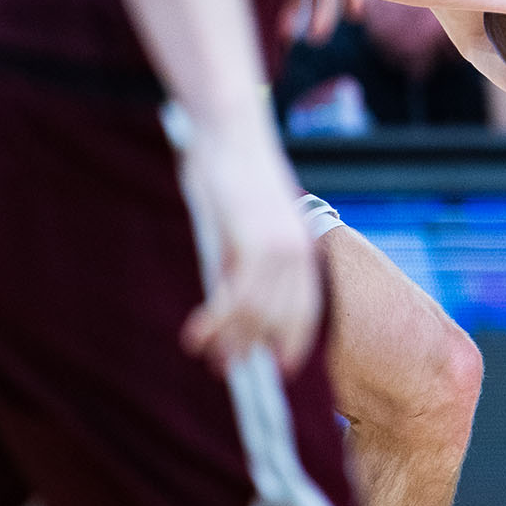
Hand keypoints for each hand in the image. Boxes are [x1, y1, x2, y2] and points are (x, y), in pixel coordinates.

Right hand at [179, 117, 322, 375]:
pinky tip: (197, 335)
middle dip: (256, 349)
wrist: (233, 135)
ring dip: (232, 341)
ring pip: (258, 314)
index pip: (308, 309)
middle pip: (283, 319)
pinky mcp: (253, 244)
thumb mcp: (245, 226)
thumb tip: (228, 301)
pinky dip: (217, 321)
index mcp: (305, 249)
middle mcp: (299, 254)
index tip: (283, 369)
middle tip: (229, 370)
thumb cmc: (235, 177)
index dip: (295, 341)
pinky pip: (236, 297)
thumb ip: (242, 263)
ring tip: (210, 360)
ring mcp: (279, 250)